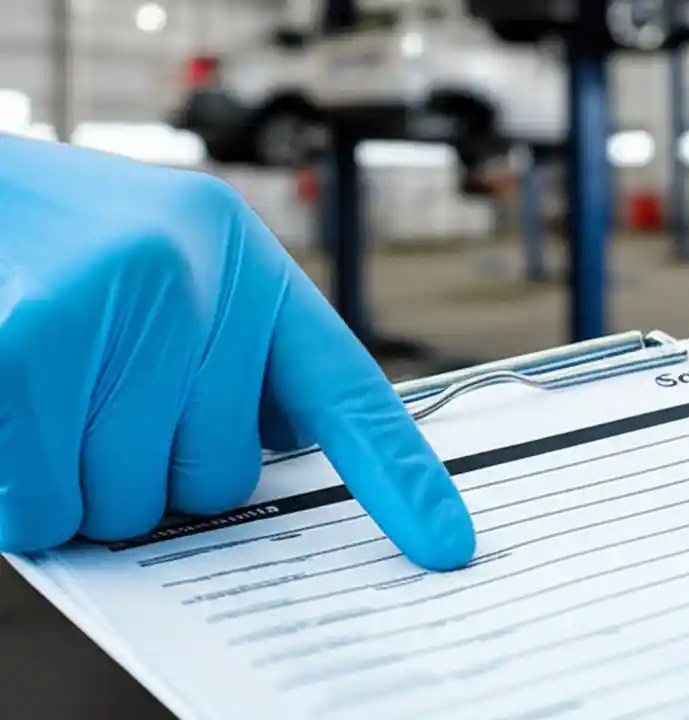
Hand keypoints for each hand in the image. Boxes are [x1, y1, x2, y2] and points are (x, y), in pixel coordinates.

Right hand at [0, 136, 475, 569]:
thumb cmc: (45, 254)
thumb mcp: (162, 280)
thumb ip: (224, 363)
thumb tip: (265, 459)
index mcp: (245, 265)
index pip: (348, 392)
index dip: (401, 479)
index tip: (447, 544)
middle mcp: (198, 277)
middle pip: (217, 482)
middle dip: (146, 475)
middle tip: (88, 407)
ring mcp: (117, 306)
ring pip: (127, 505)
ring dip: (74, 486)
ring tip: (39, 403)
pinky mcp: (28, 349)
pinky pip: (44, 508)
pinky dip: (15, 496)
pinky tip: (6, 424)